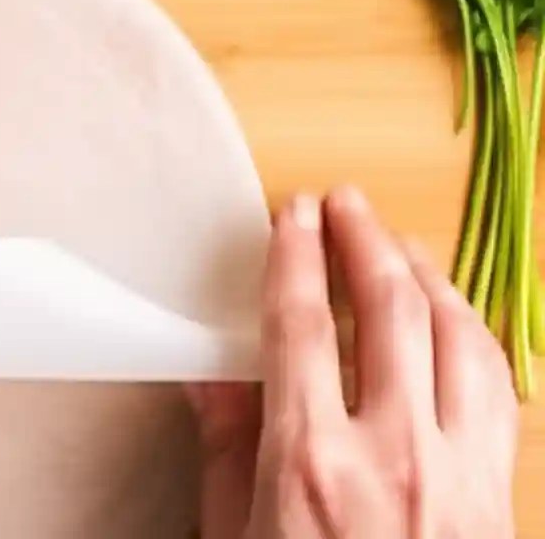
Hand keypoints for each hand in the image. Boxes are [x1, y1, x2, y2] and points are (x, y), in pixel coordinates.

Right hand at [189, 188, 517, 537]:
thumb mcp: (234, 538)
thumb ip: (229, 449)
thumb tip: (211, 375)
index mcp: (311, 464)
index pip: (303, 325)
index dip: (294, 257)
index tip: (291, 215)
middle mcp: (393, 453)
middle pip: (388, 309)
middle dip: (363, 240)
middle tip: (343, 203)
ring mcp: (458, 471)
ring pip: (459, 335)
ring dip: (427, 274)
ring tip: (397, 245)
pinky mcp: (497, 491)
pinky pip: (498, 384)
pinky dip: (474, 332)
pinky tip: (454, 316)